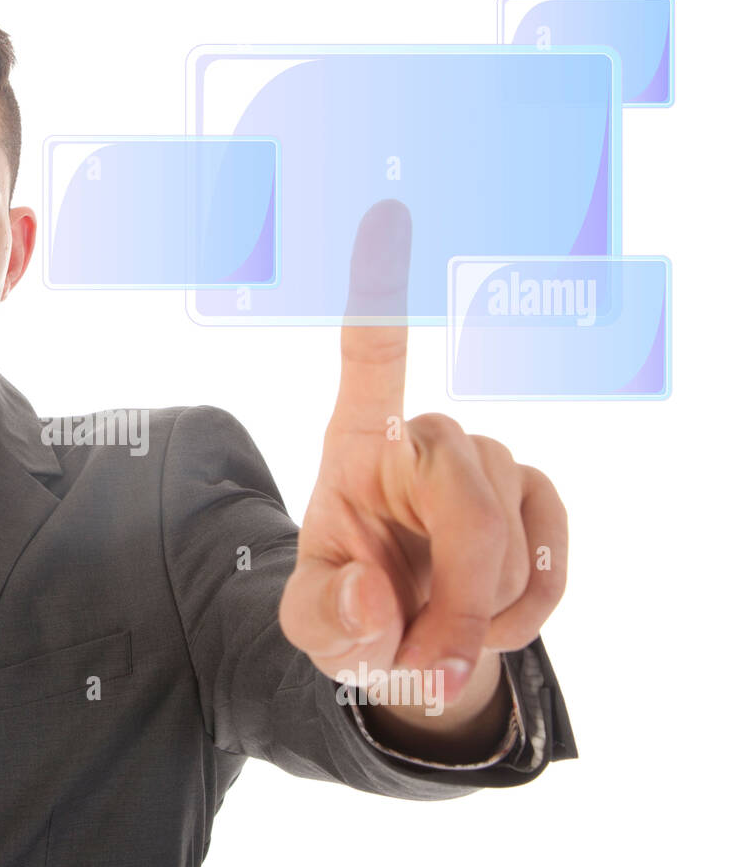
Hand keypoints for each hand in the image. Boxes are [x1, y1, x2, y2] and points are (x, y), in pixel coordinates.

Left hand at [277, 200, 567, 705]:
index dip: (380, 293)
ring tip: (439, 632)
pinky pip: (550, 557)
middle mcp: (426, 440)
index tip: (387, 210)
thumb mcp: (315, 628)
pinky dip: (525, 611)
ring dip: (479, 609)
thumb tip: (372, 598)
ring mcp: (489, 464)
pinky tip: (491, 623)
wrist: (414, 641)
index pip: (370, 361)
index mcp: (356, 448)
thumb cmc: (353, 612)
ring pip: (506, 534)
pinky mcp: (538, 497)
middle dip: (455, 588)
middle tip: (424, 655)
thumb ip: (328, 621)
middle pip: (463, 487)